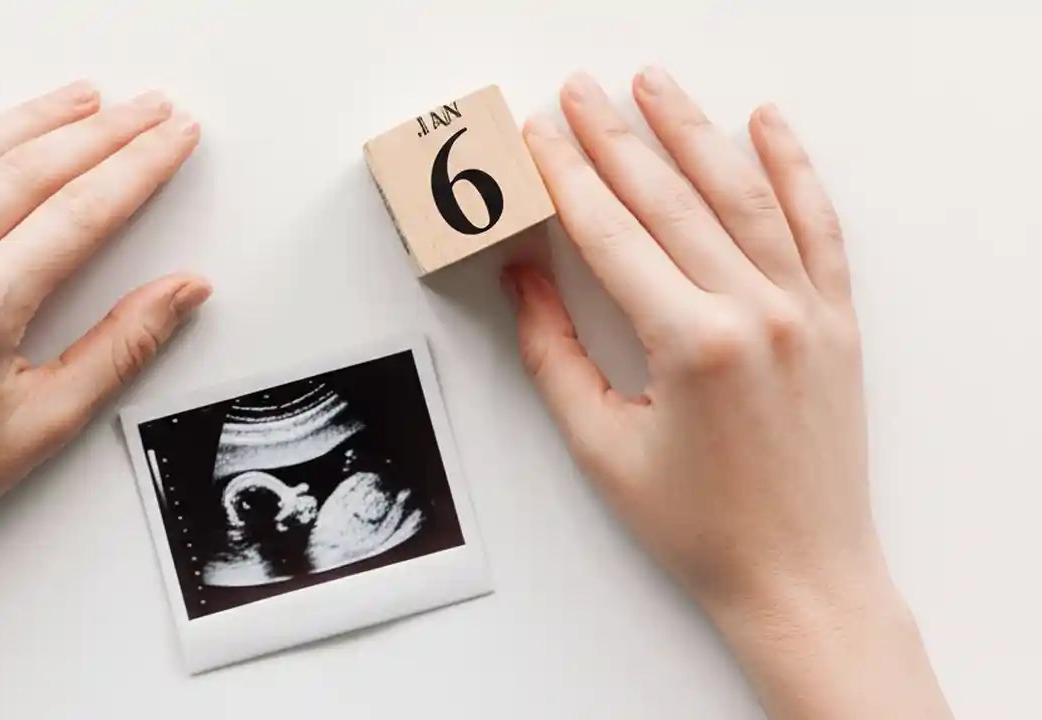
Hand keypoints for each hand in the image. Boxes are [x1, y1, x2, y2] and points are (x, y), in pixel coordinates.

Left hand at [0, 81, 209, 718]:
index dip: (138, 166)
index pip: (80, 212)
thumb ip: (123, 345)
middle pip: (28, 168)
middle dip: (101, 130)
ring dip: (29, 119)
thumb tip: (182, 291)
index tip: (173, 139)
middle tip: (148, 108)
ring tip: (81, 99)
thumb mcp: (48, 420)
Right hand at [505, 67, 949, 717]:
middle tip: (577, 92)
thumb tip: (523, 280)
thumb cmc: (699, 526)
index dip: (568, 177)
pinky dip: (794, 168)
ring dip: (693, 131)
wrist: (800, 575)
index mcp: (693, 343)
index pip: (613, 234)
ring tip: (652, 84)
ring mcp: (806, 310)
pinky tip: (766, 123)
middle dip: (616, 138)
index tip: (539, 134)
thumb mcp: (603, 447)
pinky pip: (818, 224)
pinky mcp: (837, 320)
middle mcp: (757, 311)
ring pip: (744, 194)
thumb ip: (554, 355)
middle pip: (672, 198)